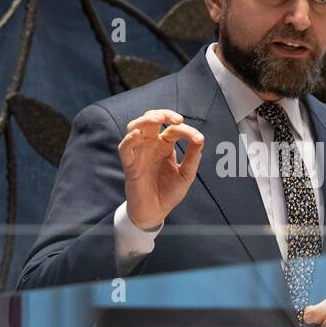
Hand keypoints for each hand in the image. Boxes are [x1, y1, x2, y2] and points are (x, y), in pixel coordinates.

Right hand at [118, 109, 203, 229]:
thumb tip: (201, 139)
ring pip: (136, 127)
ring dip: (146, 120)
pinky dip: (129, 139)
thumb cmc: (169, 193)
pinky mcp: (130, 164)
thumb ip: (192, 157)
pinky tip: (137, 135)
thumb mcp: (186, 175)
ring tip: (158, 119)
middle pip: (152, 120)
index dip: (186, 131)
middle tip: (177, 119)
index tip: (198, 139)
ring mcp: (139, 152)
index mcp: (165, 146)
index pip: (173, 130)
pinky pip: (124, 148)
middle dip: (163, 114)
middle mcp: (151, 145)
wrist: (156, 212)